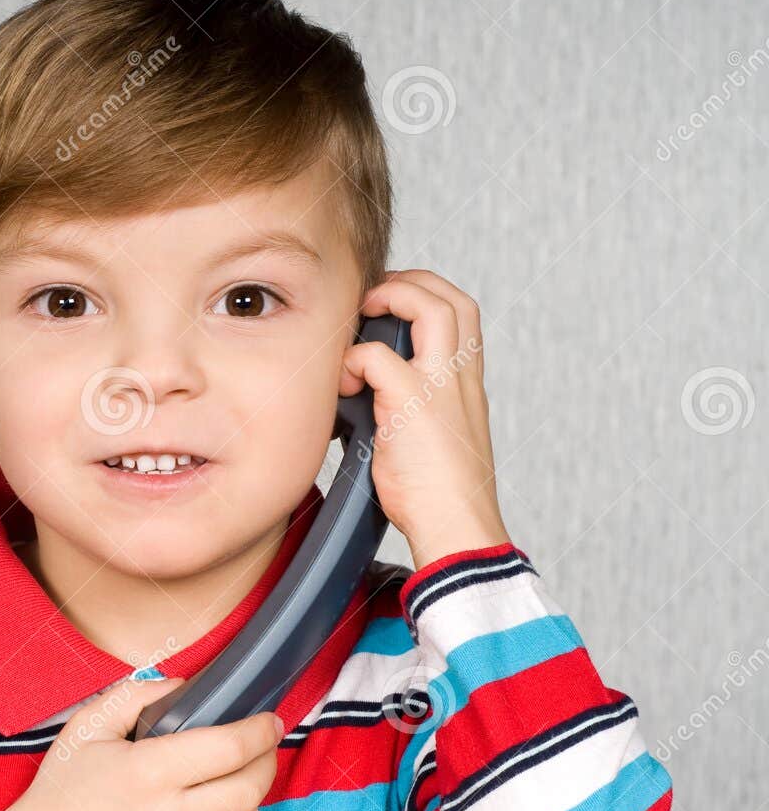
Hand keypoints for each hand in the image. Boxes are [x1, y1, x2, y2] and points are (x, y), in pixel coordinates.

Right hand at [0, 674, 282, 810]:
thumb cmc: (61, 794)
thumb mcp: (86, 728)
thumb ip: (136, 696)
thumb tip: (184, 687)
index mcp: (150, 772)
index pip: (232, 747)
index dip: (260, 730)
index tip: (268, 721)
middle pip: (252, 787)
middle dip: (265, 760)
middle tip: (259, 748)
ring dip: (250, 805)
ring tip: (234, 789)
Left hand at [341, 269, 510, 567]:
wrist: (456, 528)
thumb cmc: (436, 495)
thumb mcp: (428, 438)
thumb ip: (407, 406)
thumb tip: (362, 394)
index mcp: (466, 385)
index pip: (462, 315)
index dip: (427, 296)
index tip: (391, 302)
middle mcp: (461, 379)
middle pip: (455, 299)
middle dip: (413, 282)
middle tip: (374, 296)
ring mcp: (442, 388)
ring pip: (434, 308)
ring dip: (393, 299)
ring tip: (362, 318)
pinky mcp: (414, 406)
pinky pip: (379, 358)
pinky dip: (355, 360)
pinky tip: (345, 383)